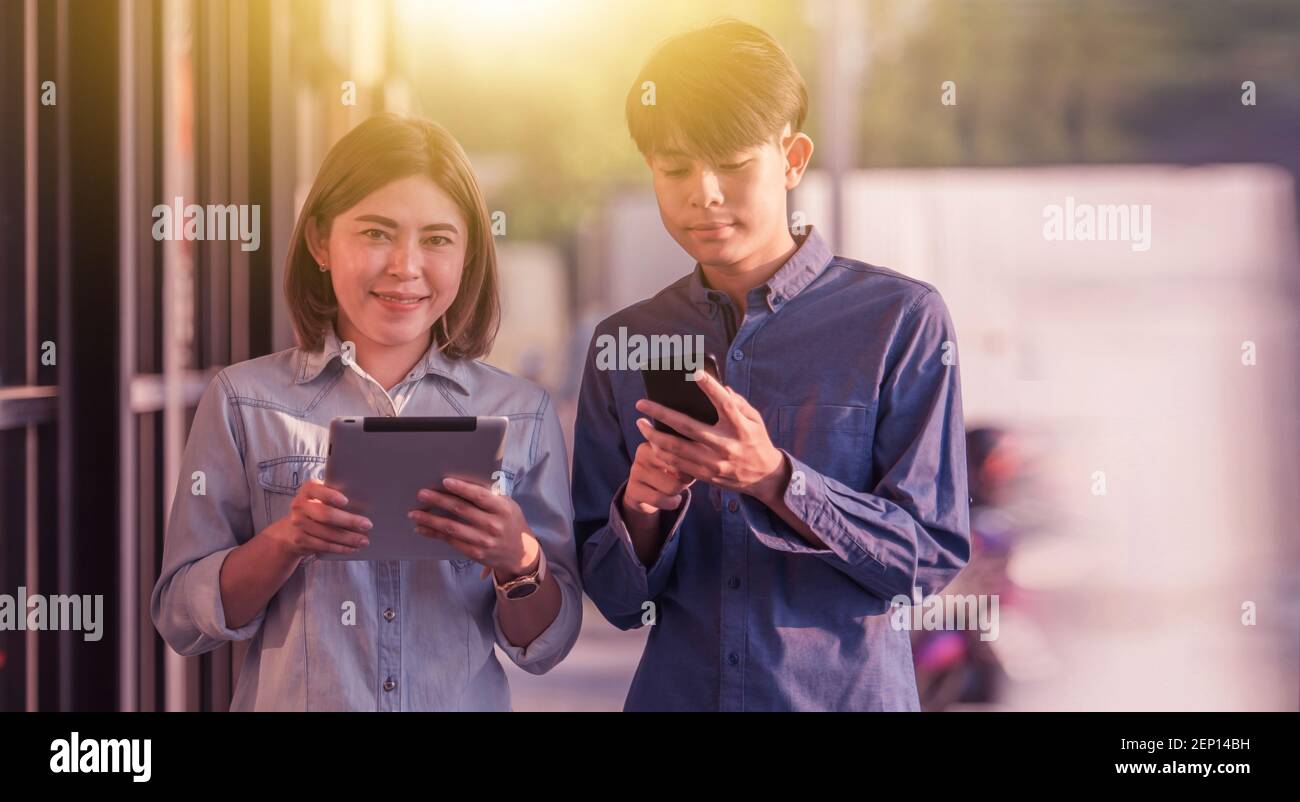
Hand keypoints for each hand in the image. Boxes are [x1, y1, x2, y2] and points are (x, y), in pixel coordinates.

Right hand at [262, 479, 371, 558]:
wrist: (291, 530)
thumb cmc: (316, 510)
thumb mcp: (320, 499)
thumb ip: (335, 498)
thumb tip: (365, 505)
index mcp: (307, 490)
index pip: (316, 489)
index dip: (330, 496)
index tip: (346, 501)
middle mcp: (299, 505)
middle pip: (325, 514)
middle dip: (349, 520)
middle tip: (367, 525)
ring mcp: (298, 523)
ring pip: (326, 533)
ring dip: (348, 538)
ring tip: (364, 541)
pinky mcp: (300, 540)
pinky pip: (323, 545)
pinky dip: (339, 548)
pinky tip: (352, 548)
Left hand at [409, 477, 539, 580]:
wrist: (520, 553)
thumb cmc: (510, 522)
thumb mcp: (507, 506)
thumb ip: (489, 496)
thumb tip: (460, 483)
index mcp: (502, 509)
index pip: (479, 496)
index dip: (461, 488)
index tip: (444, 481)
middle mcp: (493, 525)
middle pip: (461, 510)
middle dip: (438, 500)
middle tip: (421, 494)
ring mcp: (483, 541)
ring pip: (451, 527)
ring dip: (430, 519)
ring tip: (414, 513)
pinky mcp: (475, 553)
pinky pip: (450, 541)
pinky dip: (434, 534)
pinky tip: (422, 528)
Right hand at [621, 440, 694, 522]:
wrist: (644, 493)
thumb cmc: (668, 473)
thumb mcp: (679, 462)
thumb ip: (689, 459)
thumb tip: (702, 465)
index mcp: (656, 440)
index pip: (682, 452)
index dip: (692, 466)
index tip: (691, 471)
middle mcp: (642, 452)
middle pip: (680, 470)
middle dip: (686, 480)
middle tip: (683, 481)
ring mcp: (635, 471)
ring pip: (672, 487)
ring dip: (679, 493)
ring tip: (674, 490)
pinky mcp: (632, 490)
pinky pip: (660, 500)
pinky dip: (672, 503)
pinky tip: (672, 500)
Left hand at [634, 370, 789, 504]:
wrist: (765, 478)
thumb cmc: (757, 442)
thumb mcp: (755, 420)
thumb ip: (738, 403)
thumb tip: (721, 388)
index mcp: (740, 428)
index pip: (725, 404)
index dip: (710, 387)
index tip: (695, 372)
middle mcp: (726, 445)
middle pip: (688, 427)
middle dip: (661, 414)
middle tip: (641, 403)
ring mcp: (714, 463)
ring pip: (676, 449)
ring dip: (654, 436)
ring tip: (641, 424)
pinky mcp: (707, 475)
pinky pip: (678, 465)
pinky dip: (662, 453)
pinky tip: (652, 443)